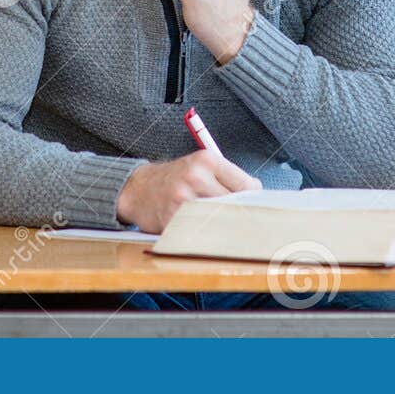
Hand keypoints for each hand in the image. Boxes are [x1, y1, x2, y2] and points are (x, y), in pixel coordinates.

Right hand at [115, 150, 261, 233]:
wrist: (137, 189)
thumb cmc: (175, 179)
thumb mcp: (199, 167)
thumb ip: (226, 178)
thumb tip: (257, 197)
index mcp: (207, 159)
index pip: (247, 184)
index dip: (254, 200)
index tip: (256, 208)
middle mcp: (196, 176)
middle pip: (236, 203)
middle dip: (241, 215)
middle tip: (246, 224)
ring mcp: (184, 198)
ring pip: (221, 219)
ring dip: (226, 226)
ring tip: (225, 228)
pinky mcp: (174, 218)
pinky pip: (201, 230)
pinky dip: (207, 234)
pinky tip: (205, 232)